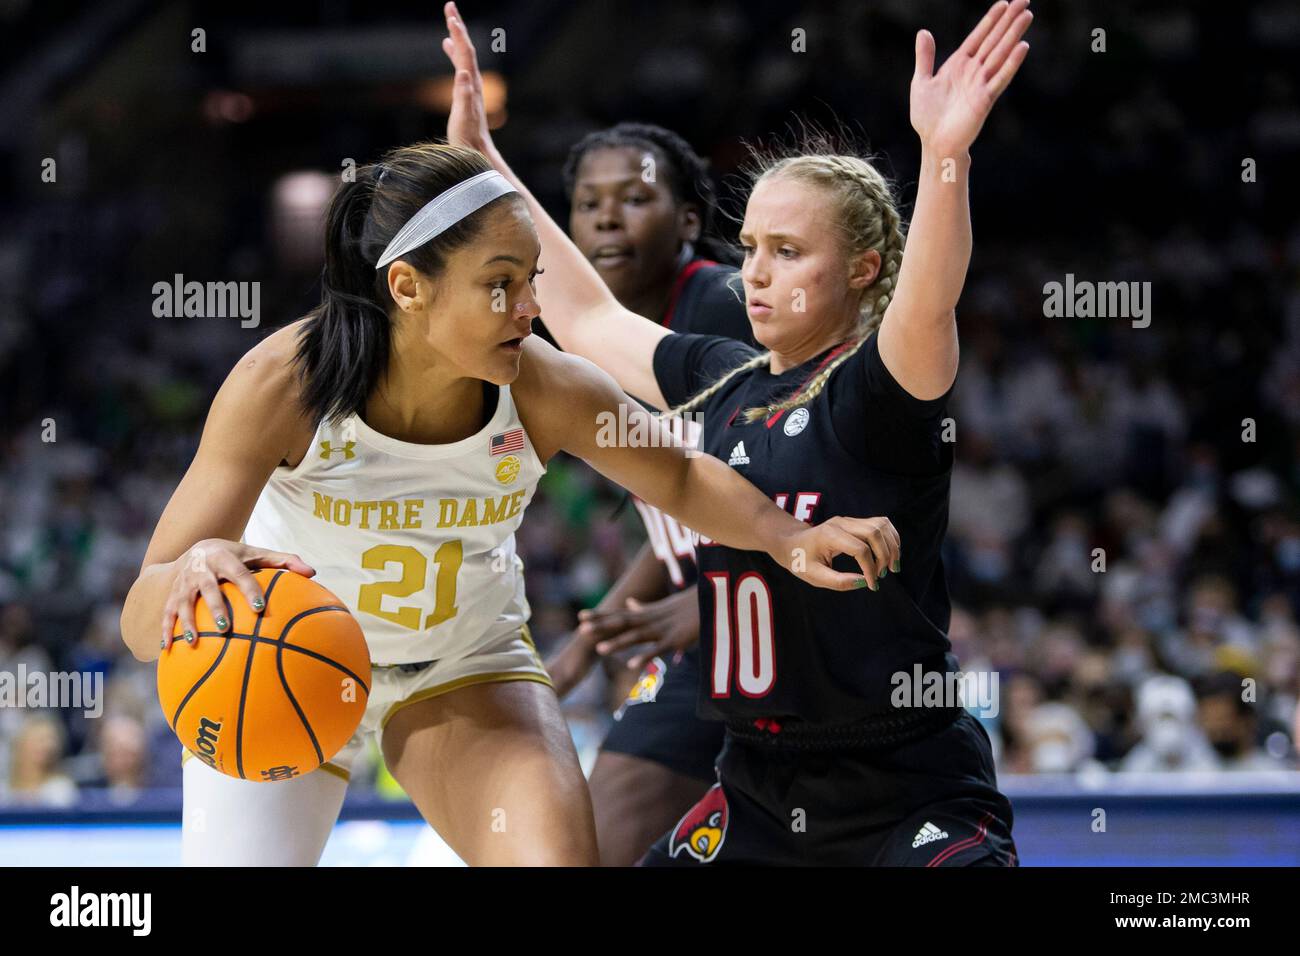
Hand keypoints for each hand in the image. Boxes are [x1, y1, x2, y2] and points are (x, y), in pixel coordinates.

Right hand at [161, 539, 315, 649]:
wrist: (195, 548)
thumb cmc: (236, 557)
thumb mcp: (258, 554)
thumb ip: (284, 561)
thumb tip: (313, 572)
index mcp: (225, 557)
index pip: (239, 573)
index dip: (248, 589)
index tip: (259, 607)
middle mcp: (202, 569)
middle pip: (208, 589)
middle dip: (215, 608)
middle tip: (225, 628)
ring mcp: (184, 583)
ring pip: (182, 603)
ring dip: (186, 622)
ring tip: (193, 642)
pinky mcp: (171, 595)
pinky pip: (166, 614)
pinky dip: (165, 630)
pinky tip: (167, 649)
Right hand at [440, 1, 493, 152]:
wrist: (477, 152)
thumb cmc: (467, 138)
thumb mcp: (463, 117)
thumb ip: (464, 95)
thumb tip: (464, 73)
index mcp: (471, 84)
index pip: (464, 52)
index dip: (457, 33)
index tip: (450, 14)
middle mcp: (473, 82)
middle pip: (465, 48)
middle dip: (457, 27)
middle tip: (449, 6)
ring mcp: (470, 86)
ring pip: (462, 54)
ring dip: (455, 37)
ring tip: (449, 21)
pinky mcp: (465, 91)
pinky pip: (459, 64)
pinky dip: (453, 52)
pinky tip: (447, 48)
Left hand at [578, 587, 699, 671]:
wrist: (712, 601)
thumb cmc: (688, 605)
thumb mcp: (662, 606)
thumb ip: (643, 607)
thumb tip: (628, 602)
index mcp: (647, 614)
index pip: (619, 614)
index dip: (601, 616)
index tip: (581, 617)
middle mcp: (650, 620)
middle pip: (622, 623)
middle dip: (602, 627)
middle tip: (581, 630)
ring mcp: (661, 630)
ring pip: (635, 637)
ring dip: (617, 643)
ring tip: (599, 649)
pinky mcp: (674, 640)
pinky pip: (656, 650)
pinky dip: (644, 657)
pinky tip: (631, 665)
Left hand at [773, 515, 900, 591]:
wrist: (791, 543)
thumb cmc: (801, 560)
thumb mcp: (814, 576)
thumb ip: (838, 582)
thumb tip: (864, 582)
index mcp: (830, 535)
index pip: (860, 549)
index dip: (870, 568)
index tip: (871, 585)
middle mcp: (841, 523)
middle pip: (874, 533)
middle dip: (884, 556)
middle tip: (884, 575)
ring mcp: (849, 520)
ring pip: (881, 525)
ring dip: (891, 545)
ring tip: (892, 566)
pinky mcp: (855, 522)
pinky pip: (880, 524)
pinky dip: (890, 538)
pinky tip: (890, 554)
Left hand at [910, 0, 1032, 154]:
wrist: (933, 143)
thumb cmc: (927, 116)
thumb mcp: (921, 82)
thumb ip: (925, 57)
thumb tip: (923, 32)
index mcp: (959, 64)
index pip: (979, 36)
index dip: (991, 20)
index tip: (1005, 2)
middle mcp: (974, 71)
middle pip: (994, 40)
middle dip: (1008, 20)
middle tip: (1025, 0)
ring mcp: (981, 84)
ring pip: (1000, 54)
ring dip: (1013, 35)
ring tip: (1027, 15)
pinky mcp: (985, 99)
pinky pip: (1000, 78)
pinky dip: (1011, 63)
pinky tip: (1022, 46)